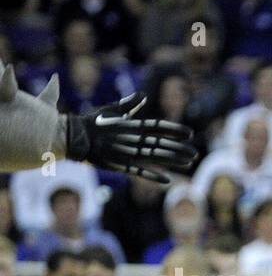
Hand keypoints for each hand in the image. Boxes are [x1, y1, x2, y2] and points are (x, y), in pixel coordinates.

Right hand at [65, 93, 197, 183]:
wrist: (72, 136)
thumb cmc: (91, 122)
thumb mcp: (110, 110)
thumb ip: (128, 105)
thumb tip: (142, 96)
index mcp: (131, 125)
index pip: (158, 126)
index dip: (174, 130)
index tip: (190, 133)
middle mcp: (132, 139)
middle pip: (160, 144)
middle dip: (179, 149)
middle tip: (195, 153)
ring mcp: (126, 152)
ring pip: (154, 157)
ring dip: (172, 161)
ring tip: (188, 163)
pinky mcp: (119, 164)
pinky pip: (139, 171)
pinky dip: (152, 176)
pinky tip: (167, 180)